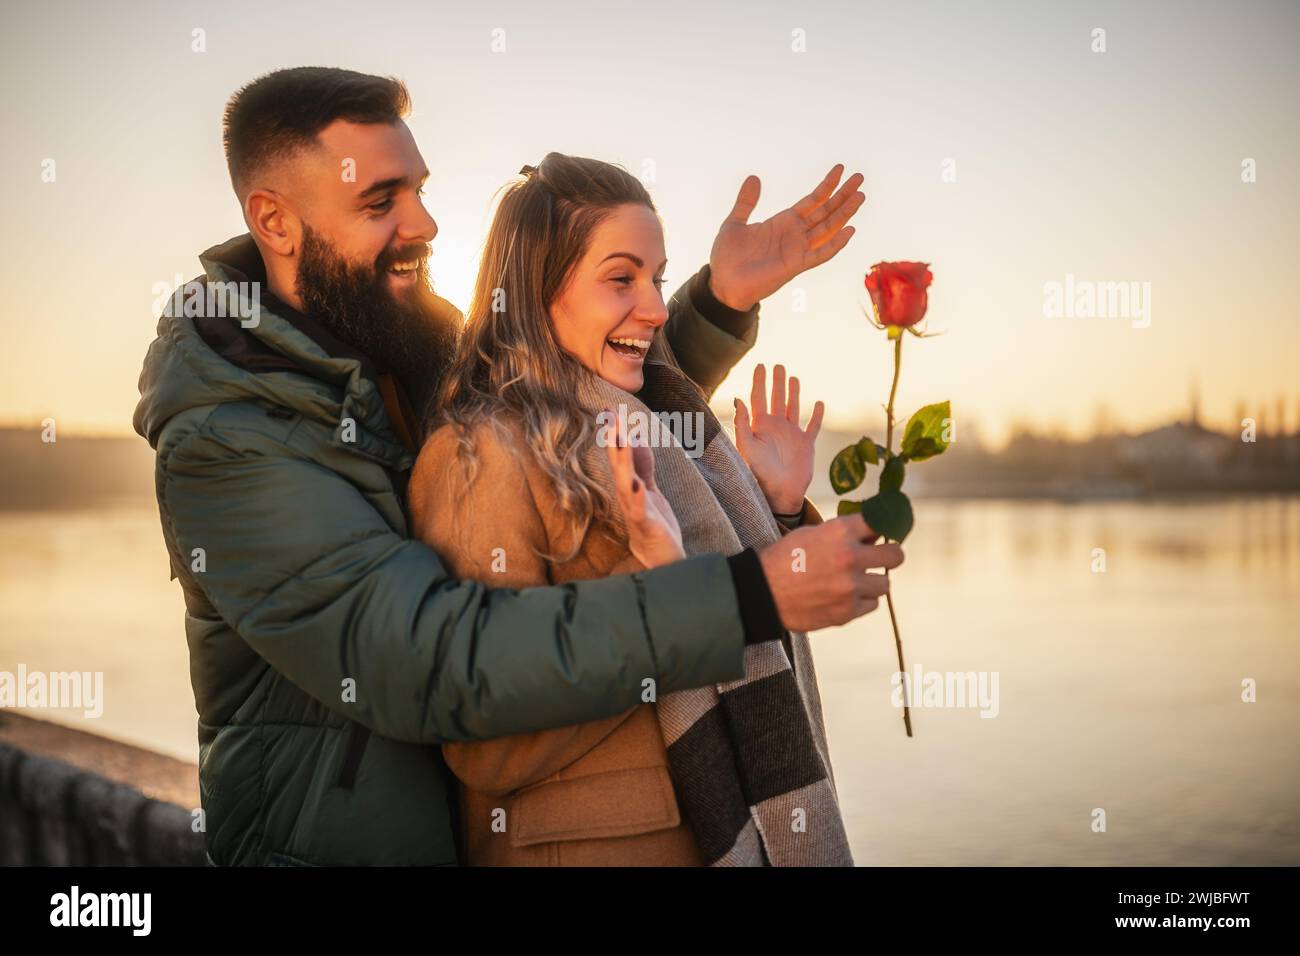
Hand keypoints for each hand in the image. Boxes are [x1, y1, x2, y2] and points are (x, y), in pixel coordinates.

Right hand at [604, 407, 683, 568]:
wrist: (661, 558)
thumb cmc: (653, 523)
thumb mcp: (648, 488)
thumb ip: (641, 465)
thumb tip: (634, 438)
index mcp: (630, 485)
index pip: (621, 455)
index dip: (616, 433)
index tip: (610, 410)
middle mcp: (628, 495)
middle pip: (619, 464)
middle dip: (616, 441)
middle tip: (612, 417)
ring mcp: (635, 510)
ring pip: (625, 482)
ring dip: (622, 461)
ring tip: (620, 440)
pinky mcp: (646, 525)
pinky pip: (640, 509)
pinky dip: (637, 497)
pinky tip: (637, 484)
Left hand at [708, 163, 866, 310]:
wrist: (723, 284)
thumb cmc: (727, 257)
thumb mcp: (734, 223)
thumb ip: (746, 202)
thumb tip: (754, 177)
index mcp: (783, 222)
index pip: (812, 201)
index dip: (827, 185)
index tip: (840, 169)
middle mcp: (795, 234)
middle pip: (826, 211)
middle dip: (843, 195)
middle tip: (860, 177)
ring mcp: (797, 249)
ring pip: (828, 228)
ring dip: (844, 213)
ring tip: (860, 196)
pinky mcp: (795, 265)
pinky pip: (820, 253)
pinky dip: (835, 244)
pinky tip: (849, 231)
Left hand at [734, 364, 824, 514]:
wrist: (779, 494)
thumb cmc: (759, 473)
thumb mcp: (747, 447)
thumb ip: (742, 424)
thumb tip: (739, 399)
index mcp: (760, 427)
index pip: (759, 398)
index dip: (759, 382)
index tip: (760, 365)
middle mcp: (776, 428)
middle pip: (776, 399)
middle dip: (777, 383)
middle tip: (778, 366)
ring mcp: (791, 436)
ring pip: (793, 408)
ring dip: (793, 393)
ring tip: (793, 378)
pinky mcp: (806, 445)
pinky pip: (812, 426)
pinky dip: (817, 416)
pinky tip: (819, 403)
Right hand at [757, 516, 903, 631]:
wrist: (762, 592)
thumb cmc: (783, 559)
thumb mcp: (810, 533)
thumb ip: (842, 532)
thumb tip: (871, 534)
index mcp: (840, 532)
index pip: (880, 522)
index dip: (883, 526)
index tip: (883, 531)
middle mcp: (850, 558)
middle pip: (895, 555)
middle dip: (890, 555)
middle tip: (881, 558)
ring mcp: (851, 587)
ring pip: (885, 583)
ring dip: (874, 581)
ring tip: (857, 581)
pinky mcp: (848, 611)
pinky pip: (872, 604)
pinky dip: (862, 601)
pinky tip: (846, 596)